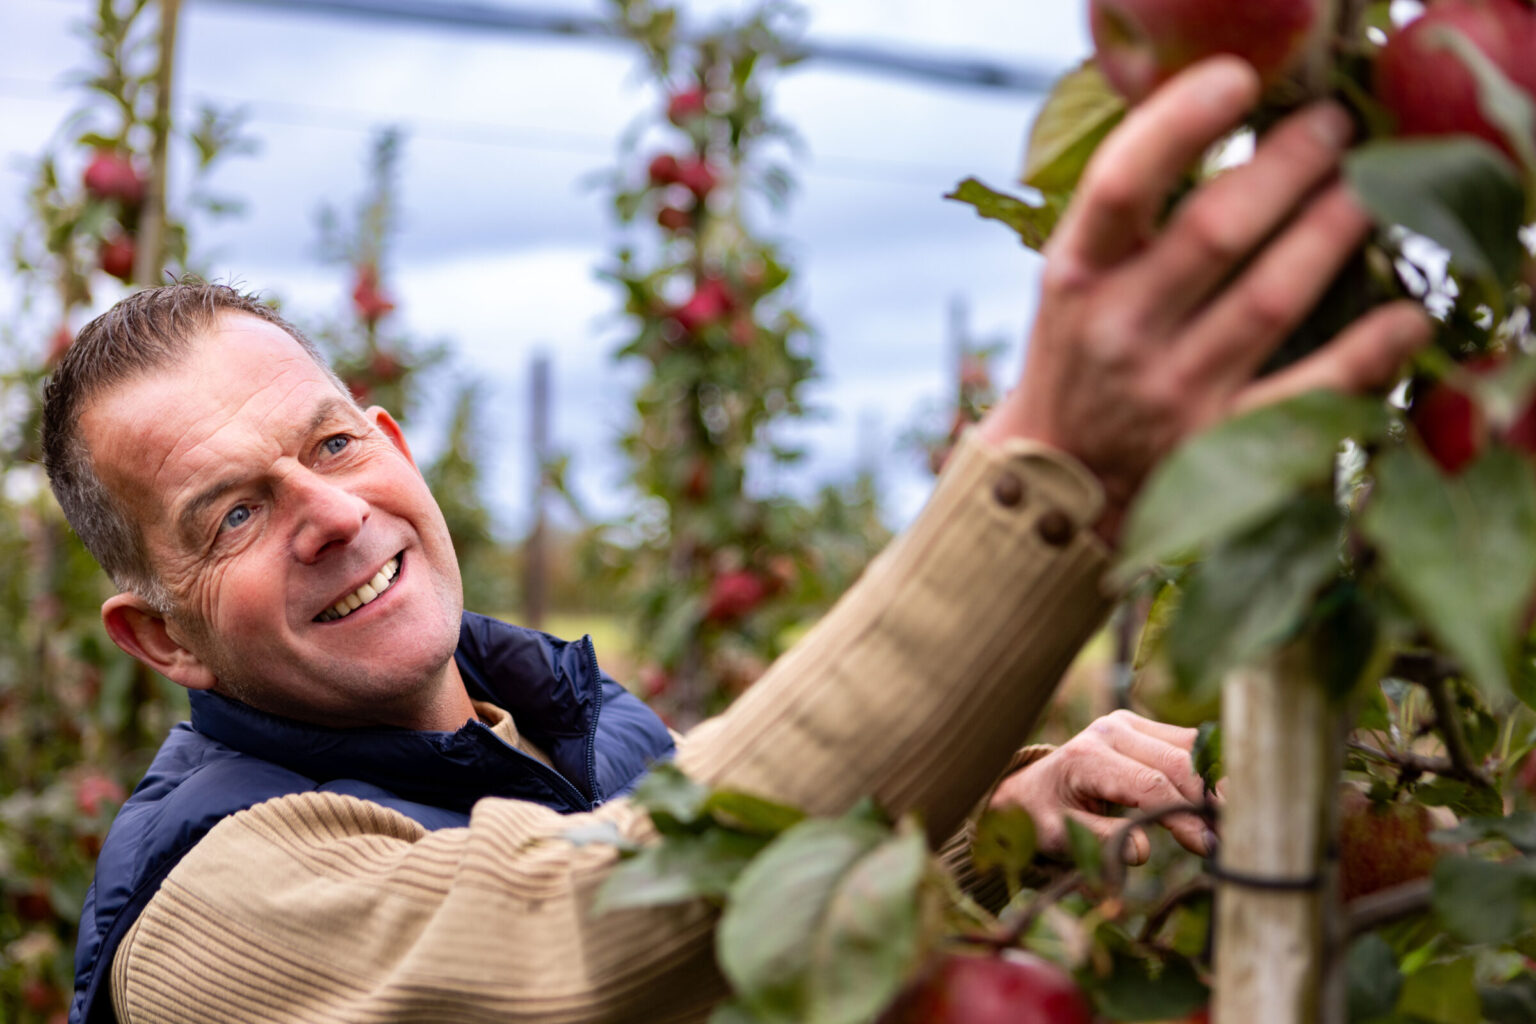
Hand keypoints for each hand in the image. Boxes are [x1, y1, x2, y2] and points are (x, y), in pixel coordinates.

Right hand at [980, 57, 1431, 541]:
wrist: (1061, 477)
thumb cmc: (1081, 355)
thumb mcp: (1076, 280)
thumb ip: (1132, 215)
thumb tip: (1221, 122)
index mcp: (1074, 277)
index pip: (1119, 186)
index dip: (1180, 123)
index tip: (1239, 80)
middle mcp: (1117, 332)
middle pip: (1216, 231)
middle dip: (1290, 165)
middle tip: (1334, 127)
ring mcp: (1171, 392)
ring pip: (1272, 298)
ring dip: (1335, 231)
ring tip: (1371, 190)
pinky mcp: (1218, 446)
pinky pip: (1309, 392)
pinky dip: (1369, 352)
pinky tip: (1406, 316)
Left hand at [989, 709, 1214, 865]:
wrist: (1031, 788)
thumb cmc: (1043, 816)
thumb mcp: (1058, 835)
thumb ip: (1099, 841)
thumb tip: (1142, 849)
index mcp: (1087, 756)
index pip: (1150, 784)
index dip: (1184, 817)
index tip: (1208, 847)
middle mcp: (1111, 730)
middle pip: (1178, 764)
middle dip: (1207, 802)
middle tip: (1231, 839)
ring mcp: (1129, 724)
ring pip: (1190, 749)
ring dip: (1214, 784)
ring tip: (1232, 821)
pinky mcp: (1144, 727)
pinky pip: (1188, 745)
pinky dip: (1208, 771)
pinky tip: (1223, 799)